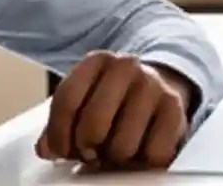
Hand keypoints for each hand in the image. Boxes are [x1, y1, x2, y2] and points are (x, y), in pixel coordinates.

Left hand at [36, 52, 192, 169]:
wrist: (159, 86)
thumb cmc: (114, 99)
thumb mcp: (83, 101)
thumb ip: (59, 124)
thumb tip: (47, 149)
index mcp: (97, 61)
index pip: (67, 100)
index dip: (59, 134)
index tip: (61, 150)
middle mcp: (126, 67)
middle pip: (93, 126)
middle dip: (87, 148)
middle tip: (91, 151)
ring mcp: (153, 86)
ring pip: (122, 146)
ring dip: (116, 157)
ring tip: (116, 148)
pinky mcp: (175, 110)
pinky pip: (153, 155)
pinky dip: (143, 162)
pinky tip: (139, 149)